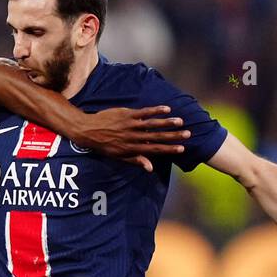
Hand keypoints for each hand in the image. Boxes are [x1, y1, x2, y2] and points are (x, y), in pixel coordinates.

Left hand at [73, 106, 189, 170]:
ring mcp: (131, 125)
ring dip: (167, 123)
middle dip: (173, 136)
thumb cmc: (104, 145)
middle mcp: (133, 137)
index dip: (168, 149)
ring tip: (180, 122)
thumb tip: (151, 168)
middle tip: (187, 134)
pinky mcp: (127, 114)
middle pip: (157, 137)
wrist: (88, 130)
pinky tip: (167, 109)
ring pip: (152, 124)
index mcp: (132, 149)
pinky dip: (156, 110)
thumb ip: (136, 160)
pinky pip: (144, 112)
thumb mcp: (118, 157)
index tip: (181, 148)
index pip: (154, 150)